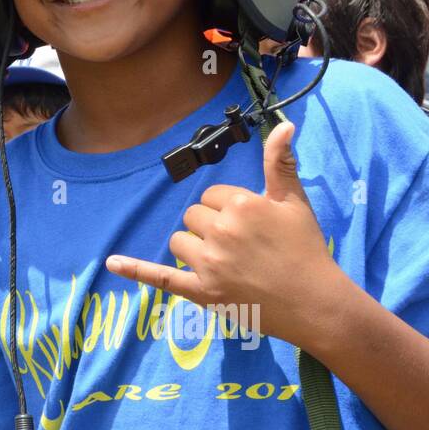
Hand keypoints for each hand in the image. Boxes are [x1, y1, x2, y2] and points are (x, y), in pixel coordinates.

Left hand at [105, 122, 348, 348]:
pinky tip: (112, 262)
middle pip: (193, 217)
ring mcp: (208, 264)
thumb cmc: (306, 249)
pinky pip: (160, 277)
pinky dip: (135, 269)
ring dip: (194, 248)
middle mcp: (220, 232)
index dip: (231, 209)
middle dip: (212, 227)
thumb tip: (282, 125)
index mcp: (241, 205)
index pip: (213, 196)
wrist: (316, 304)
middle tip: (243, 246)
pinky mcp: (201, 292)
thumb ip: (281, 163)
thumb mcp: (295, 202)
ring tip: (227, 263)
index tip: (253, 226)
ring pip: (179, 242)